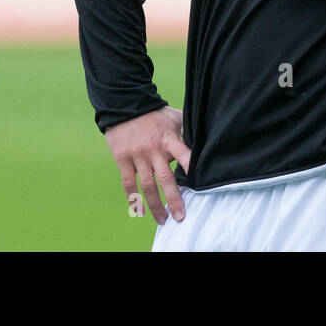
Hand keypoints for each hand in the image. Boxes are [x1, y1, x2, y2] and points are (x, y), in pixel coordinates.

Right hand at [104, 105, 191, 223]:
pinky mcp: (122, 159)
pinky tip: (139, 210)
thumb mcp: (175, 118)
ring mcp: (137, 156)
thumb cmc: (154, 114)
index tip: (199, 188)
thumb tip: (203, 145)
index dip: (191, 170)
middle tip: (180, 217)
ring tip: (162, 220)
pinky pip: (128, 183)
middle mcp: (153, 149)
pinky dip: (133, 198)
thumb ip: (186, 132)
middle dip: (174, 199)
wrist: (124, 105)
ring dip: (155, 205)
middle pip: (166, 179)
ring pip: (147, 186)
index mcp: (169, 138)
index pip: (184, 156)